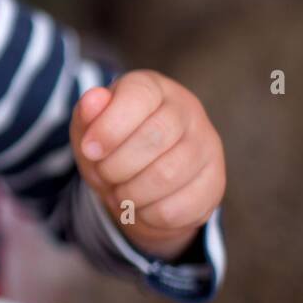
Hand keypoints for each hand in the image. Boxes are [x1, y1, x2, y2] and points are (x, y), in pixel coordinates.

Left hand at [70, 70, 224, 260]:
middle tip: (104, 174)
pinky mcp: (214, 182)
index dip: (109, 127)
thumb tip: (93, 99)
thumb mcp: (89, 127)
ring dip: (130, 193)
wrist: (135, 179)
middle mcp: (187, 110)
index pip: (138, 97)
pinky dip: (148, 214)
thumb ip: (88, 114)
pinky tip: (141, 206)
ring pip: (167, 175)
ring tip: (119, 192)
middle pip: (154, 138)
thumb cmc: (111, 144)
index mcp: (153, 88)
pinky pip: (178, 207)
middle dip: (116, 165)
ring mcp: (207, 146)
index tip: (89, 150)